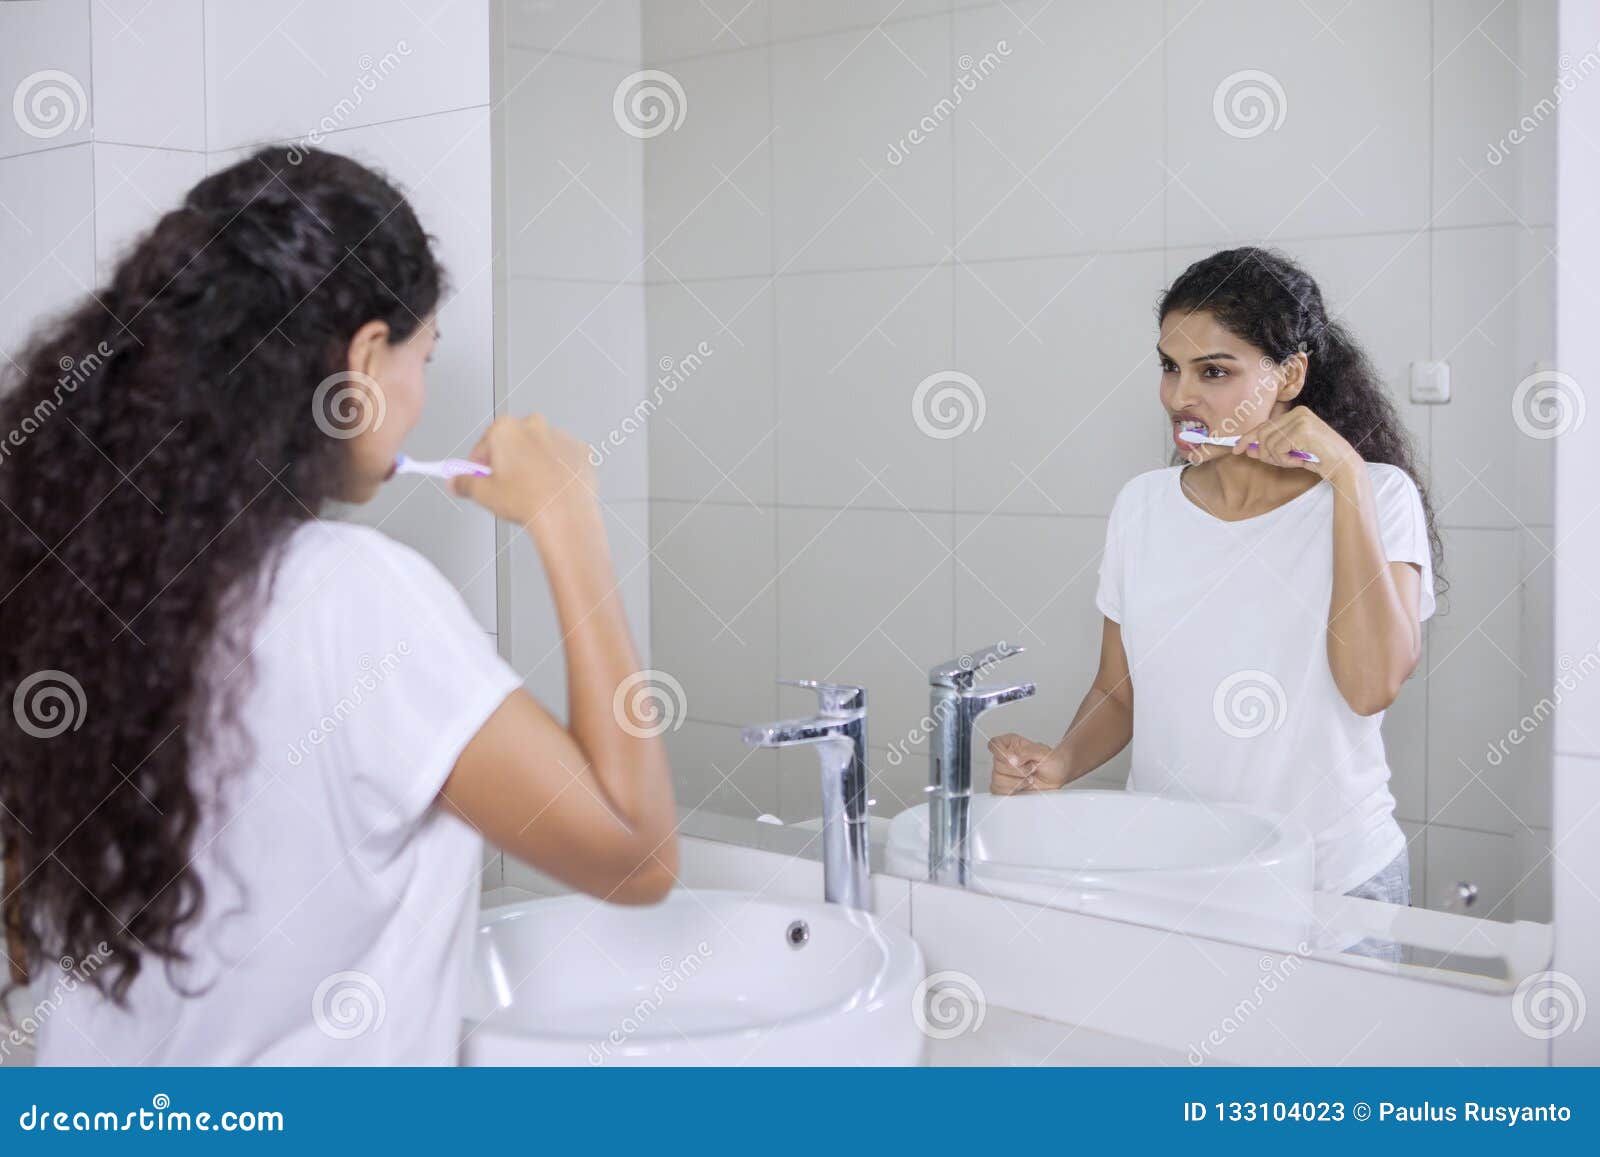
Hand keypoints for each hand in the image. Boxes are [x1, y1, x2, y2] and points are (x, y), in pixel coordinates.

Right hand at [451, 414, 599, 535]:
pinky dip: (556, 470)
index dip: (478, 464)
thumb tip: (457, 482)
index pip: (483, 444)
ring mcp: (560, 436)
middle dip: (506, 462)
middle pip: (512, 443)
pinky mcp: (580, 451)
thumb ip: (464, 483)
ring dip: (532, 465)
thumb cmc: (530, 501)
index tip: (477, 475)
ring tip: (529, 492)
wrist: (566, 515)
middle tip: (503, 486)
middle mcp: (534, 426)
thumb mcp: (483, 494)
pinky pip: (562, 458)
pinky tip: (550, 489)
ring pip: (539, 449)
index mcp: (506, 429)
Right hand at [988, 733, 1067, 794]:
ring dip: (1017, 782)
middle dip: (1018, 771)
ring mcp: (1004, 773)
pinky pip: (999, 791)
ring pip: (997, 779)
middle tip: (1031, 769)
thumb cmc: (1053, 760)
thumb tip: (1012, 759)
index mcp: (1011, 744)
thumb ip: (1026, 752)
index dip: (1001, 753)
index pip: (994, 744)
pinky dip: (1012, 790)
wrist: (1059, 775)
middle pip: (997, 765)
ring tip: (1029, 778)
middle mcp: (1005, 757)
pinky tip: (1023, 786)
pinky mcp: (1005, 786)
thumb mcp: (1043, 752)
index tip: (1015, 760)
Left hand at [1233, 406, 1360, 479]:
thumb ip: (1270, 448)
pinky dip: (1285, 460)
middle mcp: (1298, 412)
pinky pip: (1278, 449)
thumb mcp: (1291, 453)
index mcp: (1296, 413)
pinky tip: (1300, 461)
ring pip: (1268, 443)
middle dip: (1264, 453)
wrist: (1344, 466)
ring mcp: (1300, 419)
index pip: (1265, 425)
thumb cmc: (1319, 459)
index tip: (1236, 449)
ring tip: (1295, 461)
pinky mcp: (1302, 430)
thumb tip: (1248, 449)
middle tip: (1280, 463)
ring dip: (1278, 459)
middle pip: (1262, 433)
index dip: (1248, 438)